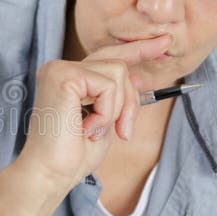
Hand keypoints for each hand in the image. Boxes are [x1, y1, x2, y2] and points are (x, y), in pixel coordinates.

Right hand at [13, 35, 171, 201]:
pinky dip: (106, 113)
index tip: (165, 42)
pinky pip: (107, 86)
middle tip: (124, 132)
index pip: (106, 56)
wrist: (51, 173)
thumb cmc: (73, 154)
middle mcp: (60, 68)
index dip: (137, 49)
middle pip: (118, 64)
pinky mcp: (63, 76)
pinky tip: (88, 129)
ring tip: (97, 131)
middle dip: (130, 99)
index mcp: (67, 77)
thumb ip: (116, 96)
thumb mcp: (105, 120)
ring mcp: (60, 69)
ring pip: (117, 73)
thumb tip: (138, 74)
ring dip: (117, 109)